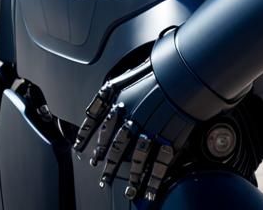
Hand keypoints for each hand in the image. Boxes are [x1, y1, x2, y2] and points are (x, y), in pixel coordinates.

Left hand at [74, 57, 193, 202]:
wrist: (181, 74)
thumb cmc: (155, 71)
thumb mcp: (126, 75)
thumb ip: (112, 91)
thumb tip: (102, 98)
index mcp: (119, 103)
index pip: (99, 124)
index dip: (89, 137)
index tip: (81, 148)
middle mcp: (131, 120)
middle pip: (116, 146)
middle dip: (108, 164)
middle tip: (103, 177)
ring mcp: (150, 131)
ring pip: (136, 159)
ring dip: (131, 177)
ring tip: (127, 192)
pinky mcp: (168, 139)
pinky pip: (158, 164)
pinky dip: (152, 179)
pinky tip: (148, 190)